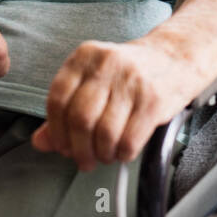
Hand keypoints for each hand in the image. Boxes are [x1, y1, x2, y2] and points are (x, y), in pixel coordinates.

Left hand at [31, 39, 195, 171]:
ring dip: (101, 155)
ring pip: (104, 133)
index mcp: (85, 56)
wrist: (176, 58)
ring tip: (105, 155)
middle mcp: (107, 64)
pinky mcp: (153, 100)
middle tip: (83, 160)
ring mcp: (132, 81)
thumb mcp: (94, 82)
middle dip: (78, 149)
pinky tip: (123, 151)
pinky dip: (122, 154)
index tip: (62, 147)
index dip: (56, 131)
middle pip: (80, 119)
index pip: (57, 99)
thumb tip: (40, 141)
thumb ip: (65, 111)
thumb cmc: (129, 75)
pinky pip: (129, 140)